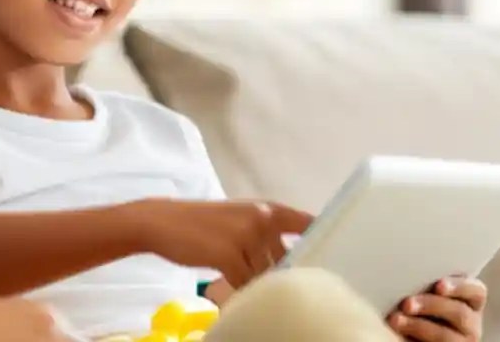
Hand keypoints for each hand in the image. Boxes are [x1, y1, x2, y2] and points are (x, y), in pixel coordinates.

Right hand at [122, 199, 313, 288]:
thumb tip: (292, 263)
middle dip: (278, 274)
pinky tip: (228, 284)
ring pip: (265, 275)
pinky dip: (238, 290)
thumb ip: (267, 235)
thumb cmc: (203, 224)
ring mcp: (247, 236)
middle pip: (286, 260)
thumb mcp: (240, 220)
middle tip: (258, 275)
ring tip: (234, 275)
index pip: (308, 224)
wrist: (162, 222)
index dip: (323, 241)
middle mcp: (263, 219)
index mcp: (269, 209)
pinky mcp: (229, 255)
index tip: (336, 257)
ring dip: (254, 282)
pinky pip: (246, 284)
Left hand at [387, 276, 486, 341]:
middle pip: (460, 313)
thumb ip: (427, 281)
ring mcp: (460, 341)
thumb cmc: (416, 304)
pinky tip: (399, 332)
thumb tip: (408, 264)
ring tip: (395, 319)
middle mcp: (471, 324)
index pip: (476, 291)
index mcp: (470, 301)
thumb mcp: (426, 291)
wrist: (412, 331)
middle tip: (406, 303)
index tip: (438, 285)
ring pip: (446, 336)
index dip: (459, 287)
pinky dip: (414, 337)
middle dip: (431, 306)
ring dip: (418, 325)